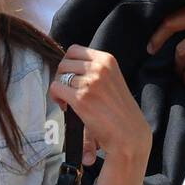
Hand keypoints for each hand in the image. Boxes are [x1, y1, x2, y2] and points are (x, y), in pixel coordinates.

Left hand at [49, 46, 149, 167]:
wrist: (129, 134)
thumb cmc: (120, 111)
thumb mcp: (112, 79)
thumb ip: (94, 70)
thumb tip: (68, 66)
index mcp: (107, 60)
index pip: (74, 50)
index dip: (68, 63)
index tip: (70, 76)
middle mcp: (99, 68)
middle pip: (64, 63)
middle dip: (61, 76)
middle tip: (67, 90)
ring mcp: (90, 82)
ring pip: (59, 76)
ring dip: (59, 88)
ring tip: (67, 101)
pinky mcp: (81, 99)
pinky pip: (56, 88)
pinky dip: (55, 97)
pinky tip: (65, 106)